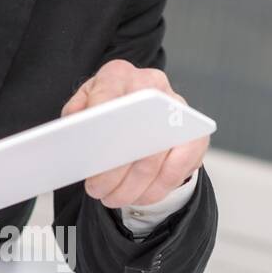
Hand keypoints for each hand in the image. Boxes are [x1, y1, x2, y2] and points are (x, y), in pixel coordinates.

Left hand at [61, 59, 207, 207]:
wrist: (142, 109)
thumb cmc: (106, 108)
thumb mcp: (84, 104)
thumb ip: (76, 113)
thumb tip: (75, 127)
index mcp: (119, 74)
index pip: (107, 96)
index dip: (97, 124)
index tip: (87, 153)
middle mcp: (152, 84)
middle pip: (134, 133)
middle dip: (112, 170)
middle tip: (96, 190)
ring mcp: (177, 109)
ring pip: (155, 156)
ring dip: (133, 186)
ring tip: (113, 199)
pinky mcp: (196, 134)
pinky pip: (179, 168)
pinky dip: (157, 188)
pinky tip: (140, 198)